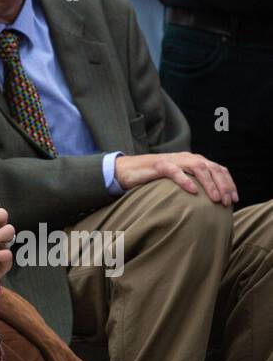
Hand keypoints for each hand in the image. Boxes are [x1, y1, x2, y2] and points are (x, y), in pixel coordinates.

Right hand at [114, 152, 237, 206]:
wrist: (126, 170)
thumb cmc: (152, 180)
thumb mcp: (176, 182)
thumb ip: (191, 186)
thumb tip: (207, 203)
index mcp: (194, 161)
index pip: (218, 169)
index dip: (229, 183)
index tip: (234, 200)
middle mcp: (187, 158)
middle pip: (213, 168)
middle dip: (223, 185)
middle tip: (227, 202)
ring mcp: (174, 160)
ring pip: (199, 168)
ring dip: (209, 184)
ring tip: (215, 199)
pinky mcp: (159, 165)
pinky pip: (175, 171)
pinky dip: (185, 181)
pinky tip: (193, 191)